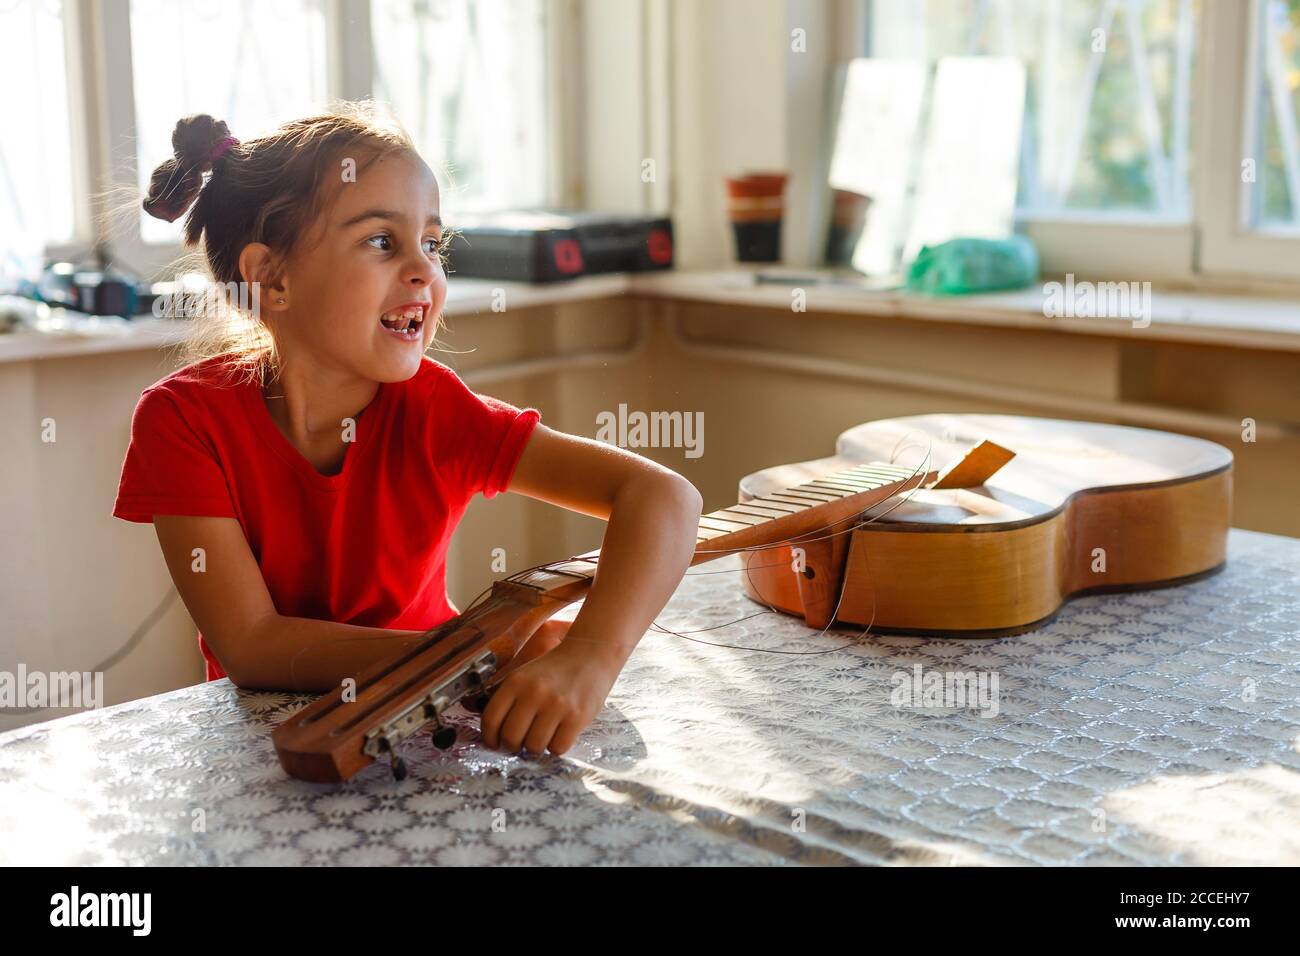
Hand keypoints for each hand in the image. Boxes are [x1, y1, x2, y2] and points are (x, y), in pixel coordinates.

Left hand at [479, 632, 624, 755]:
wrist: (590, 654)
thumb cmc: (555, 670)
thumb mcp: (525, 676)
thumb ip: (509, 699)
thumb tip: (493, 732)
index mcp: (516, 682)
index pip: (491, 719)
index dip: (489, 738)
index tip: (494, 743)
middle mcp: (534, 693)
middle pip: (511, 737)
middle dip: (513, 746)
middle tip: (520, 743)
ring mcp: (556, 705)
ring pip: (534, 746)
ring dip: (537, 747)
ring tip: (543, 735)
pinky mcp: (577, 717)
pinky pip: (557, 748)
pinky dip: (556, 747)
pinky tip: (559, 734)